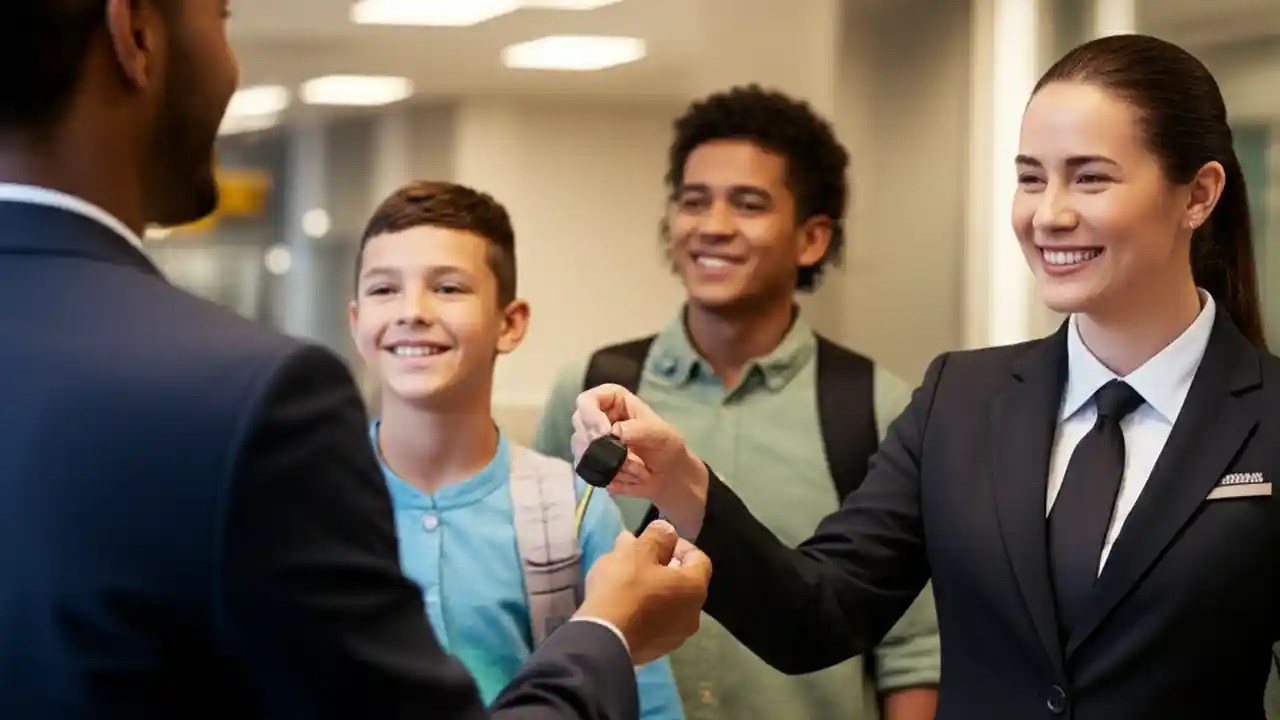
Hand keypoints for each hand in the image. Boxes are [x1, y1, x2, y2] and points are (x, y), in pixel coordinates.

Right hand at [572, 384, 709, 533]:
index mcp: (613, 401)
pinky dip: (609, 476)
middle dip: (603, 444)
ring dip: (611, 463)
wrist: (667, 476)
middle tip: (626, 456)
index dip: (590, 415)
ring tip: (638, 468)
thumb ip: (638, 429)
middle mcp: (597, 418)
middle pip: (579, 424)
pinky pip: (588, 470)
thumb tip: (614, 432)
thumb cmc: (666, 447)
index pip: (587, 400)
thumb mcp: (660, 434)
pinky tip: (629, 477)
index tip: (605, 433)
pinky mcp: (590, 463)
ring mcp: (591, 441)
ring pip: (582, 450)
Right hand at [575, 520, 711, 664]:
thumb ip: (658, 536)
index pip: (698, 558)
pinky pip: (656, 622)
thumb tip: (668, 530)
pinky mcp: (657, 650)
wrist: (602, 638)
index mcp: (694, 588)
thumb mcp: (638, 551)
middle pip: (683, 582)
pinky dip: (646, 610)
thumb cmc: (624, 588)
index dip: (679, 545)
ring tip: (627, 580)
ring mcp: (676, 637)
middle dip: (662, 566)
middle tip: (638, 558)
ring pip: (669, 603)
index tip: (656, 541)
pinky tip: (624, 603)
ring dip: (654, 588)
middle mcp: (693, 614)